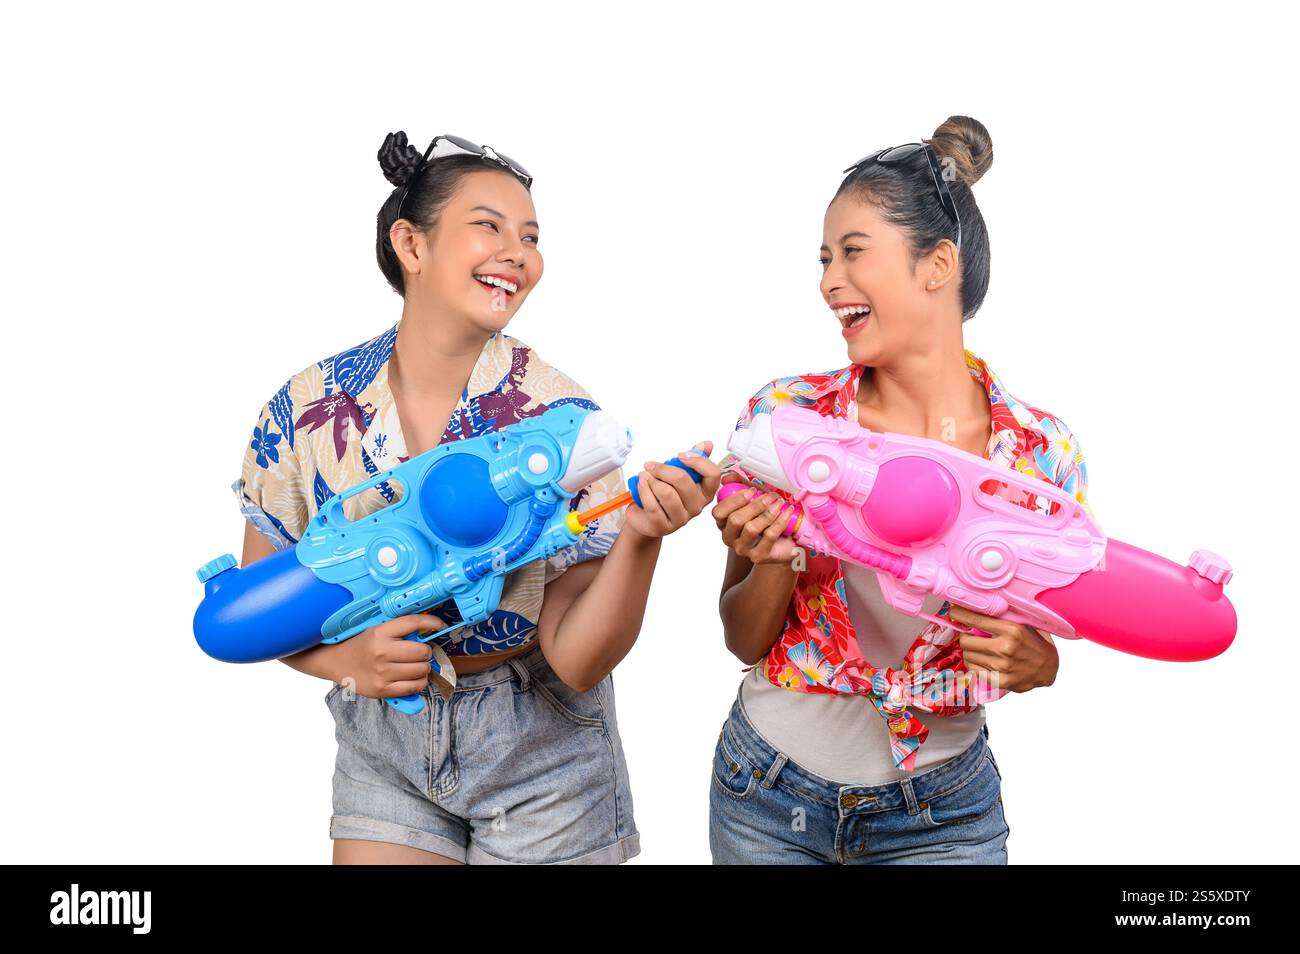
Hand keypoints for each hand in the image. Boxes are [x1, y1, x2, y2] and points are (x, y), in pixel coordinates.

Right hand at [328, 613, 447, 699]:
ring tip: (417, 666)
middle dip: (426, 652)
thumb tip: (427, 632)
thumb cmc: (361, 646)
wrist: (336, 662)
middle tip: (421, 653)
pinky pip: (413, 687)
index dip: (433, 623)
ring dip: (424, 668)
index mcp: (380, 632)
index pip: (414, 623)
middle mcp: (381, 652)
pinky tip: (414, 678)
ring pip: (421, 670)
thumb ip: (399, 631)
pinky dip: (420, 682)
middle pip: (422, 651)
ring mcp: (382, 672)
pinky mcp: (382, 689)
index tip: (441, 626)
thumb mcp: (376, 630)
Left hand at [622, 441, 721, 539]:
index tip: (680, 455)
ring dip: (650, 480)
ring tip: (644, 477)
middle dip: (662, 469)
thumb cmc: (664, 491)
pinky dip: (643, 490)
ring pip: (666, 492)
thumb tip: (708, 444)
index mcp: (705, 492)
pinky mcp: (663, 527)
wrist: (645, 515)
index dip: (697, 461)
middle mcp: (697, 507)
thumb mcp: (678, 473)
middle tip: (650, 465)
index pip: (713, 474)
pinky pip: (652, 505)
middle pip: (683, 480)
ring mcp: (681, 519)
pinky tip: (640, 484)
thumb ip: (694, 458)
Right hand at [710, 474, 799, 565]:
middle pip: (735, 520)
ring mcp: (743, 548)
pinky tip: (787, 512)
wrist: (782, 543)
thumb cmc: (765, 520)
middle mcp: (730, 537)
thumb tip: (727, 477)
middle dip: (755, 505)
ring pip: (751, 528)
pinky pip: (769, 535)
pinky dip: (780, 521)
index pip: (718, 512)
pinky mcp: (758, 555)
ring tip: (780, 503)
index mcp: (724, 523)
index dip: (734, 500)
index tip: (751, 491)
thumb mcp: (752, 499)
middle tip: (770, 496)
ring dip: (768, 513)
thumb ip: (739, 485)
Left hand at [949, 605, 1057, 693]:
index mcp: (1011, 630)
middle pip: (965, 640)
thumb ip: (1001, 619)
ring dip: (970, 651)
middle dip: (965, 636)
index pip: (975, 619)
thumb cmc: (1034, 643)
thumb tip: (974, 609)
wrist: (1049, 669)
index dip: (959, 614)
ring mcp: (1002, 666)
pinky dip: (974, 664)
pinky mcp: (1000, 681)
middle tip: (970, 634)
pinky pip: (973, 670)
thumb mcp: (1023, 625)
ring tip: (980, 648)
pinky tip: (983, 660)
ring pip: (968, 655)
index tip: (953, 611)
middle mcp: (1005, 648)